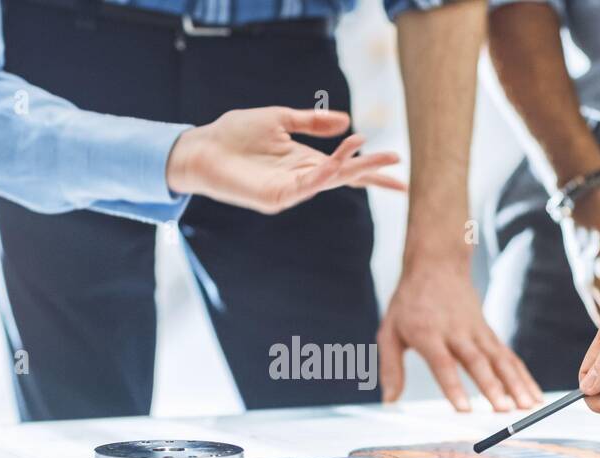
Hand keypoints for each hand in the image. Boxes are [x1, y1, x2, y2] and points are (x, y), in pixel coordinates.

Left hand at [166, 108, 405, 214]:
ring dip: (351, 169)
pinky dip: (323, 174)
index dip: (370, 168)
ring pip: (329, 181)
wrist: (202, 147)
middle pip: (344, 176)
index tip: (398, 166)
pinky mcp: (275, 197)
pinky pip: (306, 186)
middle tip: (398, 163)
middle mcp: (301, 177)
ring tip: (373, 155)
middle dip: (370, 171)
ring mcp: (290, 190)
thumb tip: (345, 122)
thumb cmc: (235, 134)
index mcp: (304, 160)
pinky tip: (336, 163)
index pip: (344, 167)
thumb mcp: (279, 118)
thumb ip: (311, 121)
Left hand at [379, 247, 540, 411]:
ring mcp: (477, 331)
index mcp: (428, 333)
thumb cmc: (410, 302)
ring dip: (515, 384)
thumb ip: (390, 367)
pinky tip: (533, 395)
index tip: (463, 409)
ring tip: (527, 406)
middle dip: (492, 387)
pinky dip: (523, 376)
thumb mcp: (389, 332)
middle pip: (477, 362)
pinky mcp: (489, 333)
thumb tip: (389, 400)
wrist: (436, 265)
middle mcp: (456, 332)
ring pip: (499, 359)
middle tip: (503, 411)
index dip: (454, 386)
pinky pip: (508, 357)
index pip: (443, 363)